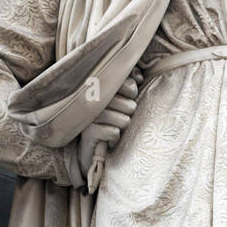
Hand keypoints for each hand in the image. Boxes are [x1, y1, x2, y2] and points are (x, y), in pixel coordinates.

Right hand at [78, 71, 141, 191]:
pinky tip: (107, 138)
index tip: (129, 96)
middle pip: (129, 105)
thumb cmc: (109, 120)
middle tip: (119, 116)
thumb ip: (129, 85)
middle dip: (129, 113)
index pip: (124, 83)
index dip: (132, 91)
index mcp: (98, 87)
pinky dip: (115, 138)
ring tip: (113, 127)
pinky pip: (114, 132)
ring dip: (122, 127)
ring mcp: (88, 115)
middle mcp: (91, 99)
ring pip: (124, 120)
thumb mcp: (120, 100)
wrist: (91, 149)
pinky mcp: (88, 132)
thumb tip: (139, 77)